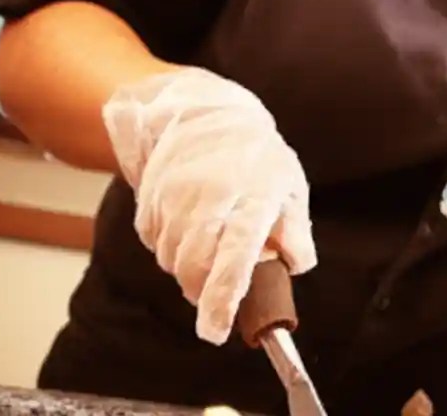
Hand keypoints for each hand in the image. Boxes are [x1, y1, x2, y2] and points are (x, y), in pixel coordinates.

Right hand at [102, 68, 316, 344]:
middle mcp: (210, 197)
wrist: (204, 114)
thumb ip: (296, 229)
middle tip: (216, 295)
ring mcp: (175, 196)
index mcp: (252, 197)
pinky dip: (169, 248)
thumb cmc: (256, 157)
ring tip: (207, 249)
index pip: (234, 257)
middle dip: (203, 293)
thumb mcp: (290, 186)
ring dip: (187, 270)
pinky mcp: (150, 198)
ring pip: (171, 259)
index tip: (215, 331)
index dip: (222, 299)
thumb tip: (296, 264)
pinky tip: (187, 230)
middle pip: (194, 266)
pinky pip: (154, 243)